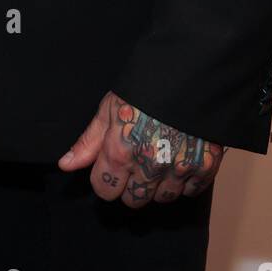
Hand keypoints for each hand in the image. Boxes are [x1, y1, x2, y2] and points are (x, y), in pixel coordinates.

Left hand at [58, 90, 223, 206]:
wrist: (190, 71)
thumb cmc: (146, 87)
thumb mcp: (110, 108)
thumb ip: (89, 142)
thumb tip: (66, 165)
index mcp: (121, 150)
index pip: (105, 190)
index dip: (106, 179)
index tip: (112, 168)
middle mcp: (149, 165)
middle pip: (134, 199)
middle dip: (132, 184)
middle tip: (138, 159)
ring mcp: (179, 168)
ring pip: (163, 198)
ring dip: (159, 184)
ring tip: (160, 156)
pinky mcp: (205, 166)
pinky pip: (190, 191)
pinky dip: (185, 180)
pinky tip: (179, 157)